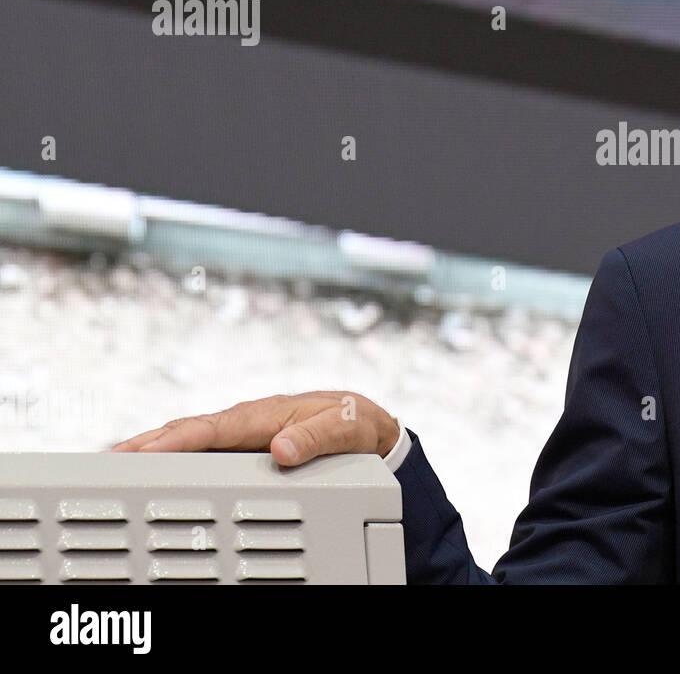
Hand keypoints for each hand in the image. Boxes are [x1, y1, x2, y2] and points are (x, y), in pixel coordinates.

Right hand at [108, 391, 400, 466]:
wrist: (364, 422)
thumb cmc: (352, 421)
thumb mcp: (344, 428)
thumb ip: (316, 439)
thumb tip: (282, 452)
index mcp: (267, 415)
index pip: (214, 428)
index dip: (178, 439)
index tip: (145, 452)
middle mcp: (249, 422)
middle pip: (190, 432)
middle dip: (149, 444)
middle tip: (109, 462)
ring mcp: (243, 435)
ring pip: (190, 441)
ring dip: (153, 450)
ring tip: (115, 468)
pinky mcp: (243, 445)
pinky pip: (202, 450)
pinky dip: (173, 456)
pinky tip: (152, 470)